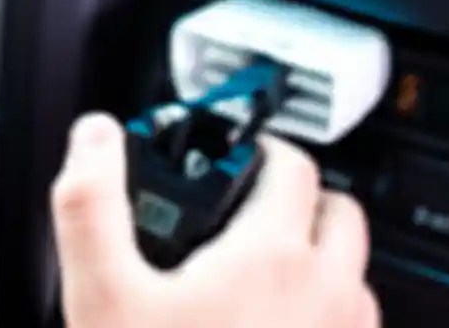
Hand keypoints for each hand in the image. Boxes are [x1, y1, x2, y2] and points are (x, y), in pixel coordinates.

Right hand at [51, 114, 379, 327]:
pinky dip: (326, 314)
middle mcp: (327, 295)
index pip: (293, 166)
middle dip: (301, 200)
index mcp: (271, 256)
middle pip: (340, 214)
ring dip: (320, 259)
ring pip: (356, 275)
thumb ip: (92, 204)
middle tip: (256, 208)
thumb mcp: (102, 294)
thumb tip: (95, 138)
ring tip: (263, 274)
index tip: (243, 156)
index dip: (265, 150)